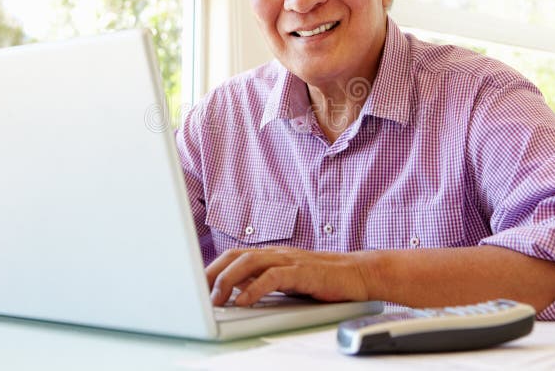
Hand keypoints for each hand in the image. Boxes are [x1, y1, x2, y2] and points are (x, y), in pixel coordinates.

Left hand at [205, 247, 370, 306]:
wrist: (359, 273)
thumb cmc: (324, 279)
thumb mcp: (288, 281)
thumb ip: (263, 281)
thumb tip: (235, 291)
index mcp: (272, 255)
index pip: (234, 255)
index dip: (212, 268)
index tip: (195, 285)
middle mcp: (277, 253)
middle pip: (236, 255)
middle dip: (213, 273)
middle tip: (197, 293)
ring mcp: (290, 260)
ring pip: (250, 262)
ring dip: (228, 281)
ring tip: (215, 300)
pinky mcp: (303, 272)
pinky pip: (273, 277)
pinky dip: (255, 289)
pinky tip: (243, 301)